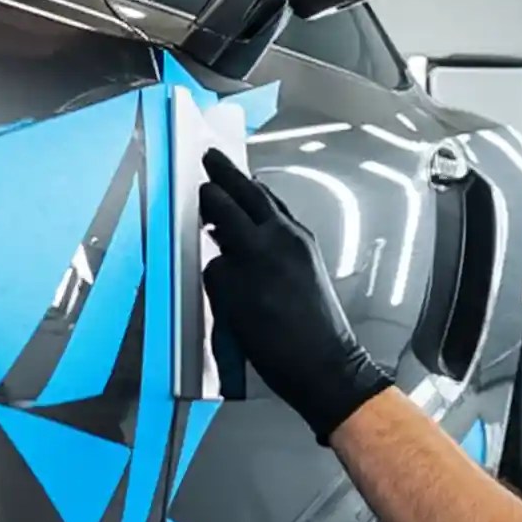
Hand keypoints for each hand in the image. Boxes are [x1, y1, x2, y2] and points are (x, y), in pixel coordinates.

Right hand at [200, 149, 393, 444]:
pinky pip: (283, 219)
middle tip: (211, 156)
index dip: (208, 195)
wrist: (325, 365)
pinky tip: (258, 213)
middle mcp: (284, 236)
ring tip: (233, 178)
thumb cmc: (274, 344)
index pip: (226, 209)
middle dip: (229, 174)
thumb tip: (219, 252)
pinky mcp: (311, 256)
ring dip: (250, 189)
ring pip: (271, 204)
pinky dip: (266, 208)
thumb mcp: (232, 310)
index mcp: (259, 248)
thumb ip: (221, 272)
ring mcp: (302, 243)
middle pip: (252, 195)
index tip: (196, 181)